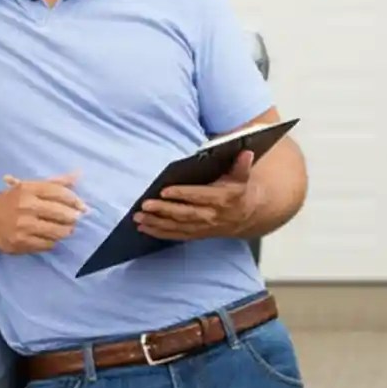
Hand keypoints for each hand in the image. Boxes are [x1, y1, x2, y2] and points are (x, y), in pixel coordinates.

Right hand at [0, 172, 86, 253]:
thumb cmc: (10, 201)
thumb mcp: (29, 187)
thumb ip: (54, 182)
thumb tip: (78, 174)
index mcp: (28, 189)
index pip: (59, 192)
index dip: (74, 200)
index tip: (81, 206)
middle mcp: (26, 207)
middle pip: (62, 213)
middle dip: (72, 218)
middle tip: (73, 219)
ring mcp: (23, 226)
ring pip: (58, 232)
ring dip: (65, 231)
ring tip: (63, 229)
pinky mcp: (21, 242)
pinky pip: (48, 244)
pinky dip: (52, 241)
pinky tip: (48, 236)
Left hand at [136, 150, 262, 240]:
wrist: (247, 216)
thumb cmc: (239, 191)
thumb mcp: (242, 177)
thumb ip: (241, 165)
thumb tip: (245, 152)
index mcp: (223, 199)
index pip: (200, 196)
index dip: (182, 194)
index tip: (165, 191)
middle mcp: (212, 215)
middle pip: (185, 214)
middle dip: (164, 210)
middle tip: (145, 205)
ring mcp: (203, 227)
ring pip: (178, 226)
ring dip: (157, 223)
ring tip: (139, 218)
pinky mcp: (197, 234)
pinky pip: (177, 235)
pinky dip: (160, 233)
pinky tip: (144, 228)